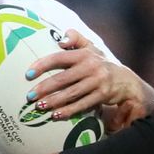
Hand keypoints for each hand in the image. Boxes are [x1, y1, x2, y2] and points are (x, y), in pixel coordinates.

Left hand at [27, 30, 147, 125]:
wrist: (125, 80)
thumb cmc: (100, 63)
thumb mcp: (90, 47)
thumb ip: (75, 38)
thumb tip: (60, 39)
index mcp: (84, 54)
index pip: (59, 57)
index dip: (43, 65)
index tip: (28, 74)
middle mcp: (91, 67)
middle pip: (63, 78)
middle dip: (44, 88)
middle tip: (30, 96)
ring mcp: (97, 82)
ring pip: (71, 93)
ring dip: (54, 101)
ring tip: (39, 106)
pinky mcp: (102, 95)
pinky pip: (82, 105)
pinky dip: (68, 111)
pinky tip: (56, 115)